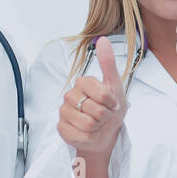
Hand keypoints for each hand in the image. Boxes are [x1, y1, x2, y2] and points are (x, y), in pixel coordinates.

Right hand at [59, 37, 125, 156]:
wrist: (106, 132)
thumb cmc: (111, 109)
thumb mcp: (115, 85)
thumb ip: (108, 63)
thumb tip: (103, 39)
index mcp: (82, 83)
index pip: (102, 94)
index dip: (112, 103)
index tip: (113, 104)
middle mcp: (70, 95)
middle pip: (96, 110)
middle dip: (105, 116)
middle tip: (104, 116)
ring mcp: (64, 112)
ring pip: (88, 124)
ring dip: (98, 128)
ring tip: (97, 124)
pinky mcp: (61, 128)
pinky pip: (80, 135)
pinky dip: (90, 137)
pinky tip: (88, 133)